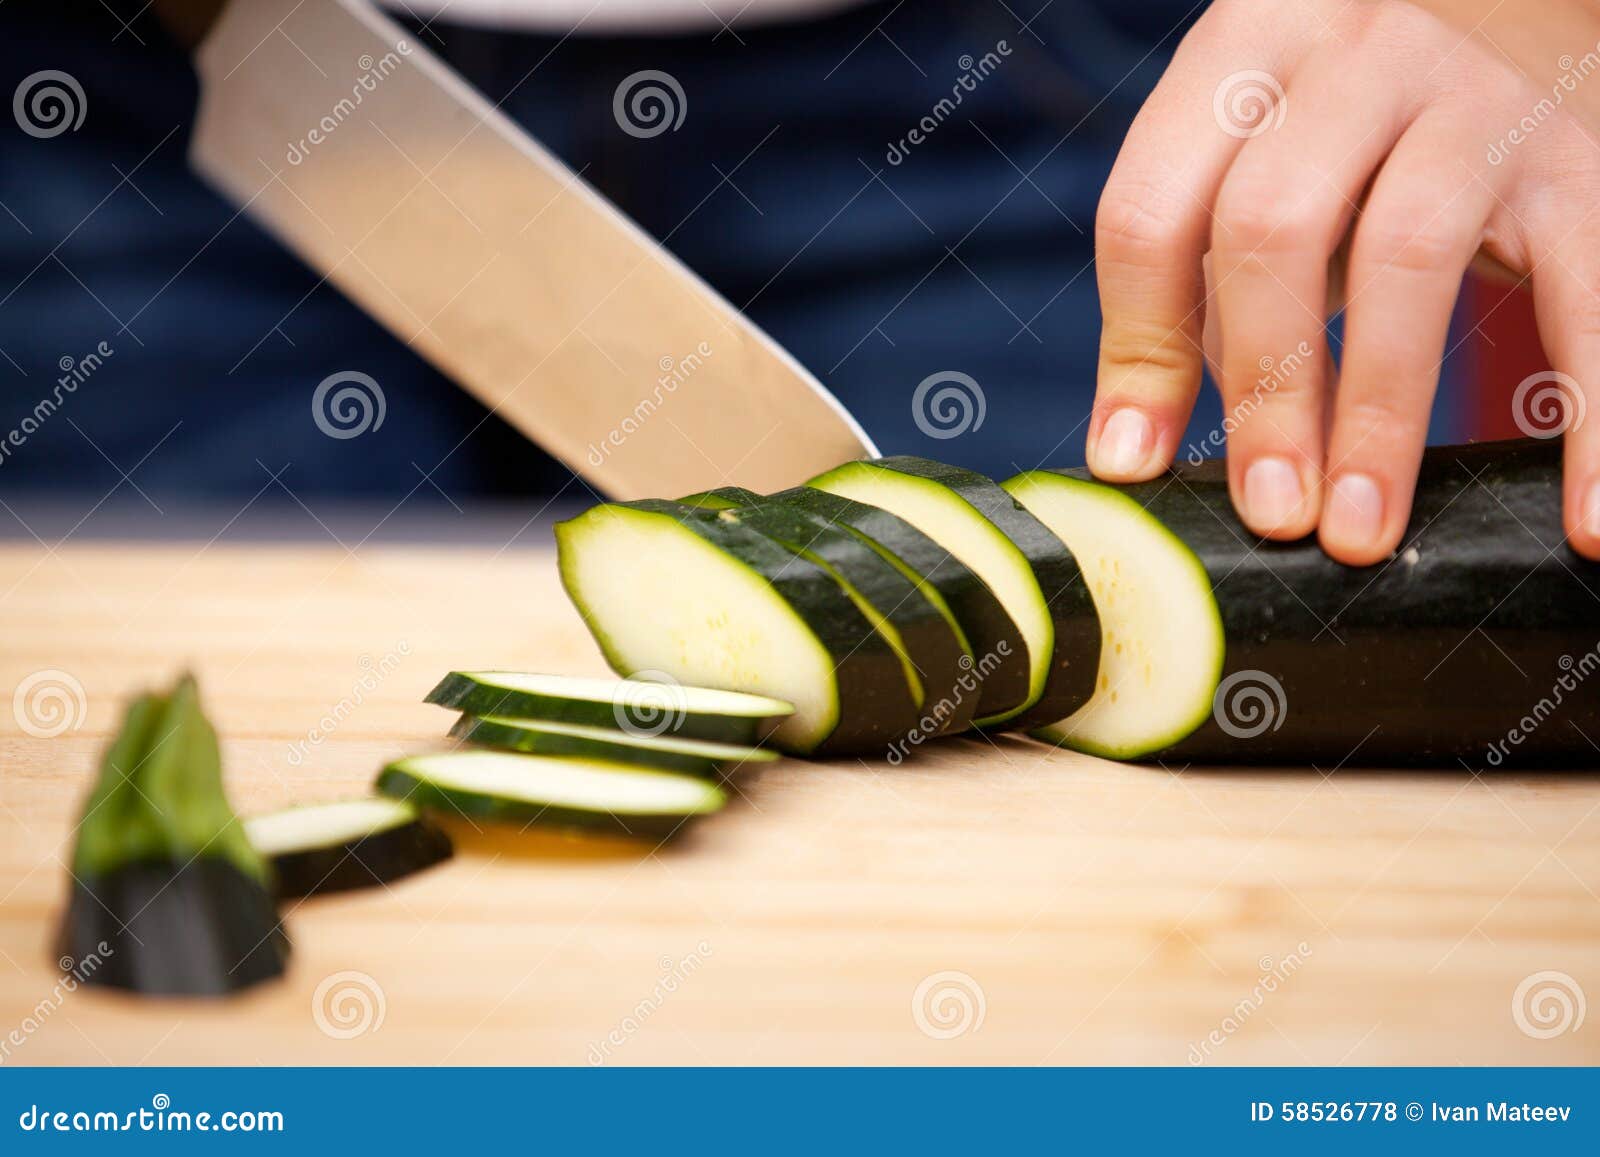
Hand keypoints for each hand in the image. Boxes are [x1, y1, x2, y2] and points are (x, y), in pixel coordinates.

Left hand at [1087, 0, 1599, 562]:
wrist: (1509, 2)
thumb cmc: (1342, 119)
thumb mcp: (1249, 157)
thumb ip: (1192, 283)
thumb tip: (1133, 452)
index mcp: (1242, 54)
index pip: (1152, 207)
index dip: (1138, 346)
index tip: (1135, 462)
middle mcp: (1354, 57)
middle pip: (1273, 228)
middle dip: (1265, 388)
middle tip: (1269, 512)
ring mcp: (1473, 99)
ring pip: (1409, 254)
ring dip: (1379, 411)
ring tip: (1359, 531)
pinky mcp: (1579, 156)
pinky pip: (1591, 292)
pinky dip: (1592, 419)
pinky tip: (1582, 516)